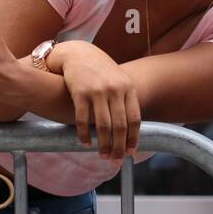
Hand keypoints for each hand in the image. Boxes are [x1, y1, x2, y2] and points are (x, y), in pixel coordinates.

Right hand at [57, 40, 140, 159]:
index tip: (131, 152)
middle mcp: (115, 89)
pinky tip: (86, 144)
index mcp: (128, 88)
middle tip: (116, 160)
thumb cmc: (100, 71)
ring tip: (103, 156)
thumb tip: (130, 129)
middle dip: (119, 147)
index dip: (134, 138)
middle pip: (120, 126)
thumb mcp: (118, 80)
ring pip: (104, 126)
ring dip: (104, 145)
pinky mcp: (80, 93)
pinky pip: (83, 119)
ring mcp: (97, 91)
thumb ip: (125, 100)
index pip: (134, 119)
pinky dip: (85, 134)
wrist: (78, 53)